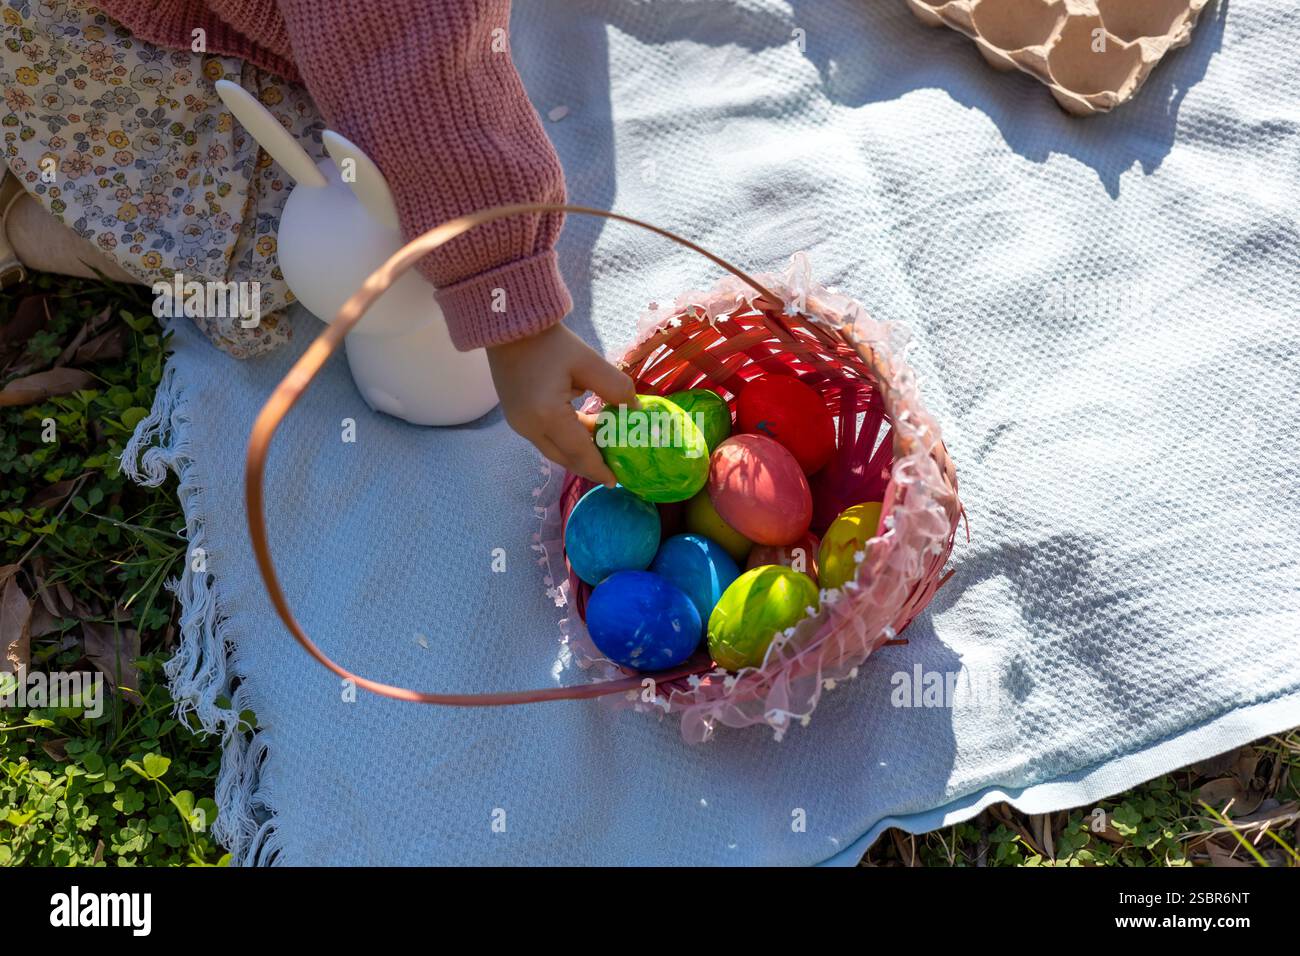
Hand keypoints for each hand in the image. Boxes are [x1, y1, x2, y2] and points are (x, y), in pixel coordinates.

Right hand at [487, 323, 636, 485]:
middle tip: (613, 467)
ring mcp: (518, 424)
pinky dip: (565, 438)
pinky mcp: (515, 416)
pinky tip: (584, 428)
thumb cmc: (549, 342)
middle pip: (564, 457)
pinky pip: (544, 437)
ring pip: (554, 449)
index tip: (616, 481)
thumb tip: (635, 409)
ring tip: (603, 446)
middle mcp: (528, 427)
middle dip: (589, 464)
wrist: (508, 325)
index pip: (580, 452)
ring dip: (577, 450)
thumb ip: (615, 387)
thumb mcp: (588, 361)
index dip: (599, 468)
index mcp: (547, 416)